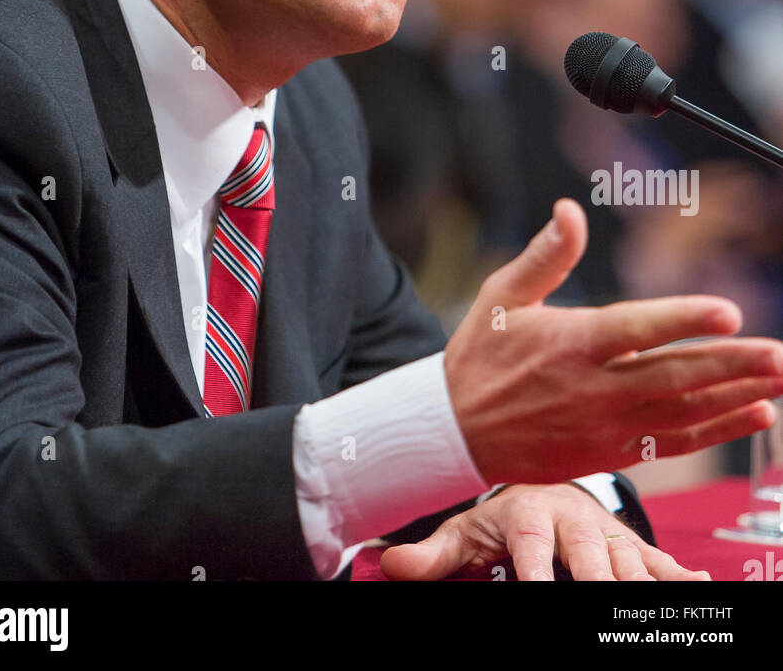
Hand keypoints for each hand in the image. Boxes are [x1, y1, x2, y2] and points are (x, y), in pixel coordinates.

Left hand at [380, 483, 710, 581]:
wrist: (541, 484)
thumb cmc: (500, 520)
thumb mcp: (463, 534)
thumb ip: (431, 556)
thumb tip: (388, 566)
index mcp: (529, 513)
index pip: (532, 545)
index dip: (536, 572)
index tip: (537, 594)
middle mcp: (573, 520)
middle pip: (590, 555)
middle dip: (597, 581)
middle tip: (601, 602)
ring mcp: (605, 532)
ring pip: (627, 559)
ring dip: (638, 581)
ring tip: (644, 605)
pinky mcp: (629, 545)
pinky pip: (657, 560)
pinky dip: (678, 573)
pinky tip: (699, 584)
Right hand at [443, 198, 782, 484]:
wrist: (456, 431)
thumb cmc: (479, 357)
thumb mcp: (501, 296)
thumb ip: (545, 255)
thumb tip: (569, 210)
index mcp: (569, 343)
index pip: (637, 330)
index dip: (684, 321)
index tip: (729, 312)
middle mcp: (593, 388)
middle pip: (674, 376)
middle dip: (732, 364)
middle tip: (779, 354)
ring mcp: (606, 425)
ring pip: (683, 411)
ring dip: (736, 395)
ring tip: (779, 379)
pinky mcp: (611, 451)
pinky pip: (674, 442)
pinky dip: (717, 430)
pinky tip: (754, 414)